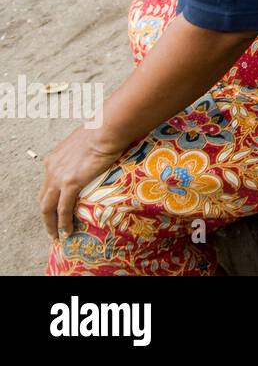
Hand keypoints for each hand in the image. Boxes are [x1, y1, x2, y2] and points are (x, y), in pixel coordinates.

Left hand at [39, 126, 123, 241]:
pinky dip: (63, 222)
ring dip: (51, 224)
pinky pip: (63, 208)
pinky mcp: (71, 183)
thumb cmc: (101, 132)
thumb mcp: (83, 143)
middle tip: (52, 227)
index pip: (47, 185)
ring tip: (57, 235)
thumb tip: (93, 156)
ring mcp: (59, 177)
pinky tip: (67, 231)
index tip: (55, 209)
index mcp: (53, 160)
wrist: (106, 130)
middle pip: (43, 198)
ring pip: (49, 207)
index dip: (50, 199)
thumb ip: (81, 154)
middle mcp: (51, 169)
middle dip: (46, 215)